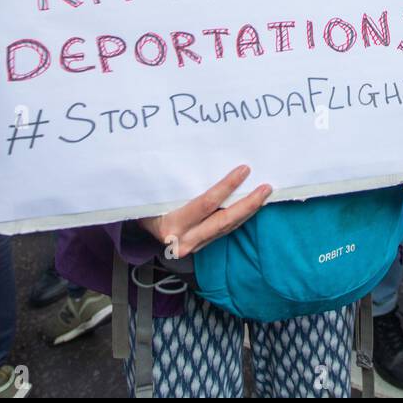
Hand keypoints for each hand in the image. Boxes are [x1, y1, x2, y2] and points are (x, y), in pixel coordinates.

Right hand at [137, 165, 271, 258]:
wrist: (136, 228)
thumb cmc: (146, 203)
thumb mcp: (155, 193)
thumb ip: (176, 182)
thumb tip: (199, 156)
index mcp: (170, 225)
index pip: (206, 203)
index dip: (227, 186)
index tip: (244, 170)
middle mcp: (183, 240)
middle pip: (223, 221)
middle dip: (248, 204)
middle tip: (266, 188)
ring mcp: (193, 246)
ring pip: (227, 228)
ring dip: (248, 211)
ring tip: (264, 194)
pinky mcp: (201, 246)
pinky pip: (224, 231)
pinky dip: (239, 217)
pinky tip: (251, 206)